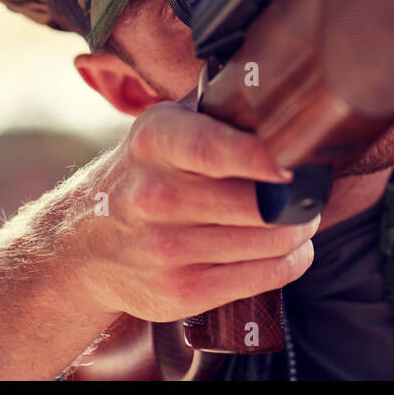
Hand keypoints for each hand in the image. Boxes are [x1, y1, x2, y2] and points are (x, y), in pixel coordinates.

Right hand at [67, 102, 317, 322]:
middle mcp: (155, 196)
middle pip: (261, 204)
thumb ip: (218, 112)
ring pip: (271, 241)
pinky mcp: (178, 293)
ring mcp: (165, 249)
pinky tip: (289, 249)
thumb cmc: (146, 173)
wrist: (83, 242)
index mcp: (155, 142)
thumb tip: (287, 101)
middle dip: (302, 199)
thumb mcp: (164, 126)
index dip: (267, 158)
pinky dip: (291, 261)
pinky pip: (264, 277)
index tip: (299, 163)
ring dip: (301, 230)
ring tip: (299, 218)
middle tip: (310, 191)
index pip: (217, 150)